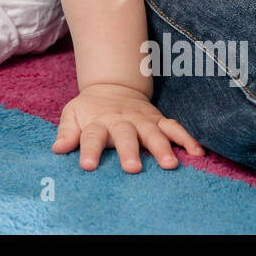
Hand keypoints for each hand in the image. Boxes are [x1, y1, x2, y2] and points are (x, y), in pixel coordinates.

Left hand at [52, 83, 204, 171]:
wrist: (112, 87)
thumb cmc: (90, 109)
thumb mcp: (72, 114)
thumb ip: (66, 132)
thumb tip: (57, 149)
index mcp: (98, 122)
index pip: (91, 136)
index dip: (89, 150)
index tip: (88, 166)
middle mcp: (121, 121)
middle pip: (125, 135)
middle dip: (129, 151)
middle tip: (133, 168)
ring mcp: (142, 120)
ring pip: (153, 133)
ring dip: (162, 147)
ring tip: (170, 165)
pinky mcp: (158, 120)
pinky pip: (174, 128)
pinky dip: (187, 139)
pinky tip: (197, 153)